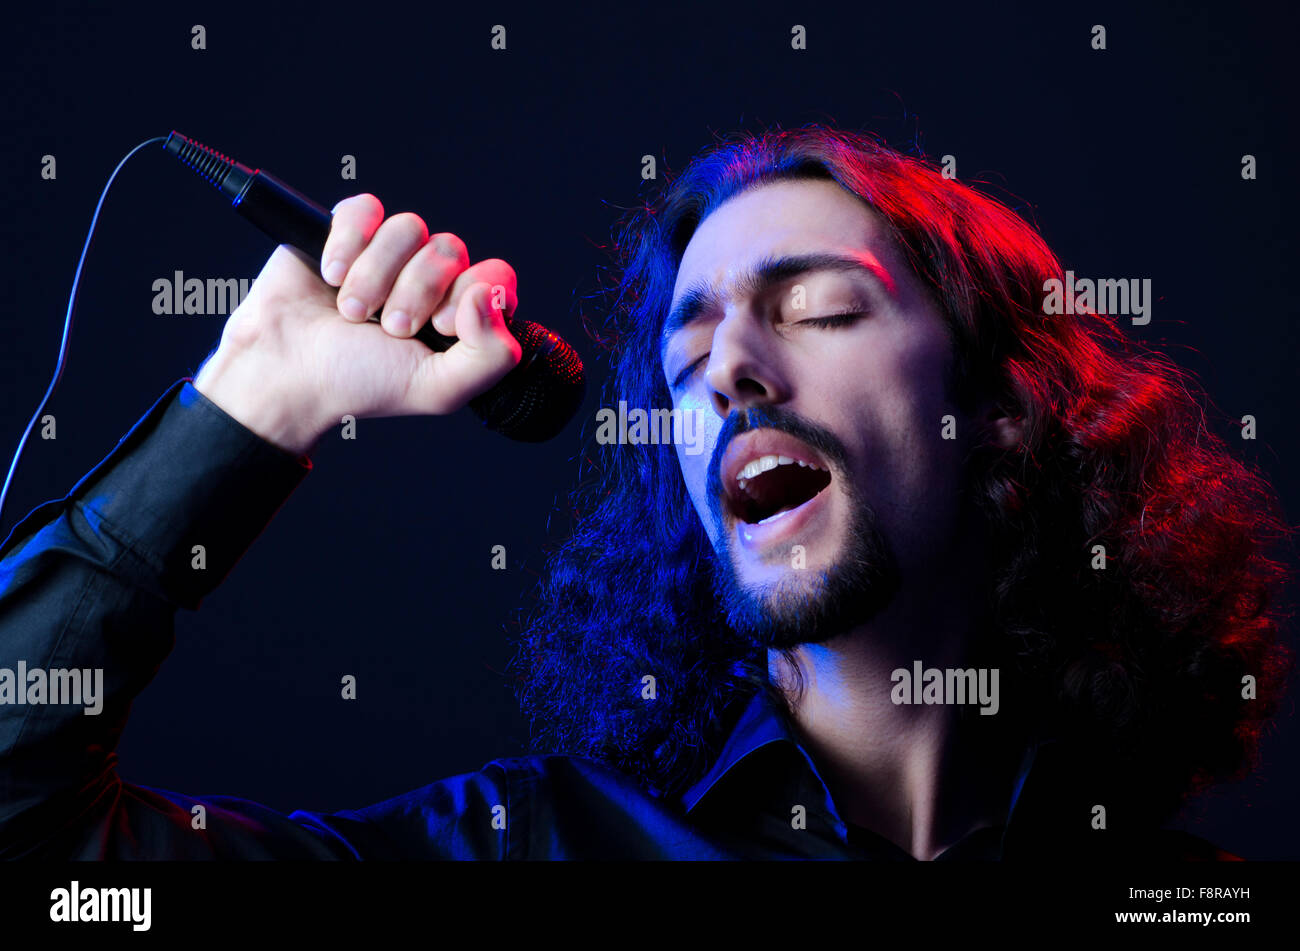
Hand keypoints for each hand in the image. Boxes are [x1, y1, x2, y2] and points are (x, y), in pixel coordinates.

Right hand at [193, 193, 522, 453]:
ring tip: (351, 311)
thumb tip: (492, 297)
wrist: (289, 372)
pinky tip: (329, 275)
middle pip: (449, 249)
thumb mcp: (438, 388)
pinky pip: (366, 209)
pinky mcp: (347, 231)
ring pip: (408, 227)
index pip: (496, 276)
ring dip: (376, 276)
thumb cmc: (360, 383)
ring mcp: (388, 253)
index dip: (471, 294)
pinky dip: (347, 243)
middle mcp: (428, 279)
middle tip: (387, 328)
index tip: (438, 327)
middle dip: (415, 293)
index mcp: (457, 313)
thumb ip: (491, 356)